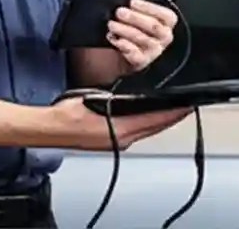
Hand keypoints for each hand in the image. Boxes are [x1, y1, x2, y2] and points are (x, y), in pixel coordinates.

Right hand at [47, 93, 190, 150]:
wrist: (49, 129)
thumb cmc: (67, 116)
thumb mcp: (94, 99)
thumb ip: (116, 99)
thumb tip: (135, 96)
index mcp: (122, 131)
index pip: (157, 120)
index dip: (175, 112)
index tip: (189, 103)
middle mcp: (124, 140)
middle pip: (156, 127)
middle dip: (171, 115)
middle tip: (185, 103)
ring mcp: (118, 142)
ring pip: (147, 130)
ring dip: (160, 119)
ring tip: (171, 107)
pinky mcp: (111, 141)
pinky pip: (137, 131)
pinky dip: (146, 122)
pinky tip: (146, 114)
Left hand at [107, 0, 177, 71]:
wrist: (122, 51)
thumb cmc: (132, 26)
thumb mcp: (139, 13)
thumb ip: (138, 6)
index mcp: (167, 22)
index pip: (166, 15)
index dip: (149, 7)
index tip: (132, 1)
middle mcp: (164, 37)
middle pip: (154, 26)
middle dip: (135, 17)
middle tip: (119, 12)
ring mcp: (154, 51)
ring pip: (143, 39)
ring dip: (125, 30)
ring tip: (111, 24)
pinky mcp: (142, 61)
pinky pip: (135, 54)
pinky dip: (124, 45)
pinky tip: (114, 39)